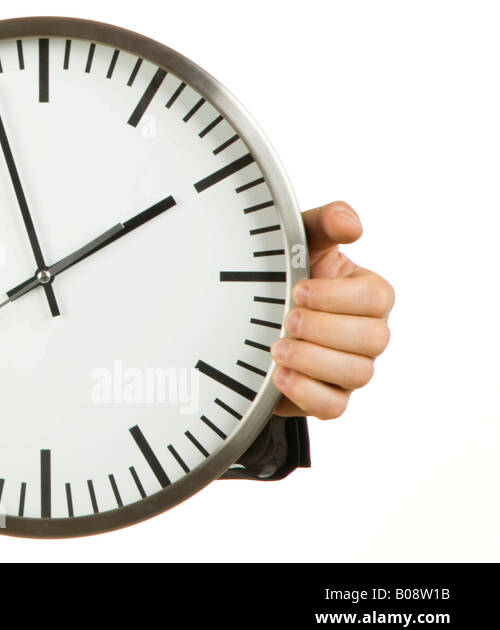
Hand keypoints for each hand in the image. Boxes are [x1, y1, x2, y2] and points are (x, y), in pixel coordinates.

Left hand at [271, 201, 392, 418]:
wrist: (252, 315)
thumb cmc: (286, 272)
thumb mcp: (300, 240)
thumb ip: (325, 222)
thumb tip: (352, 224)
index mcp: (367, 294)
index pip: (377, 298)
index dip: (338, 297)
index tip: (299, 290)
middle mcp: (367, 333)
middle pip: (374, 340)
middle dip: (325, 329)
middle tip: (286, 319)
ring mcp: (351, 369)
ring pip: (357, 374)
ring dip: (313, 360)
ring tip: (276, 347)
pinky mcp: (329, 398)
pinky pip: (334, 407)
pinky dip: (307, 392)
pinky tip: (279, 376)